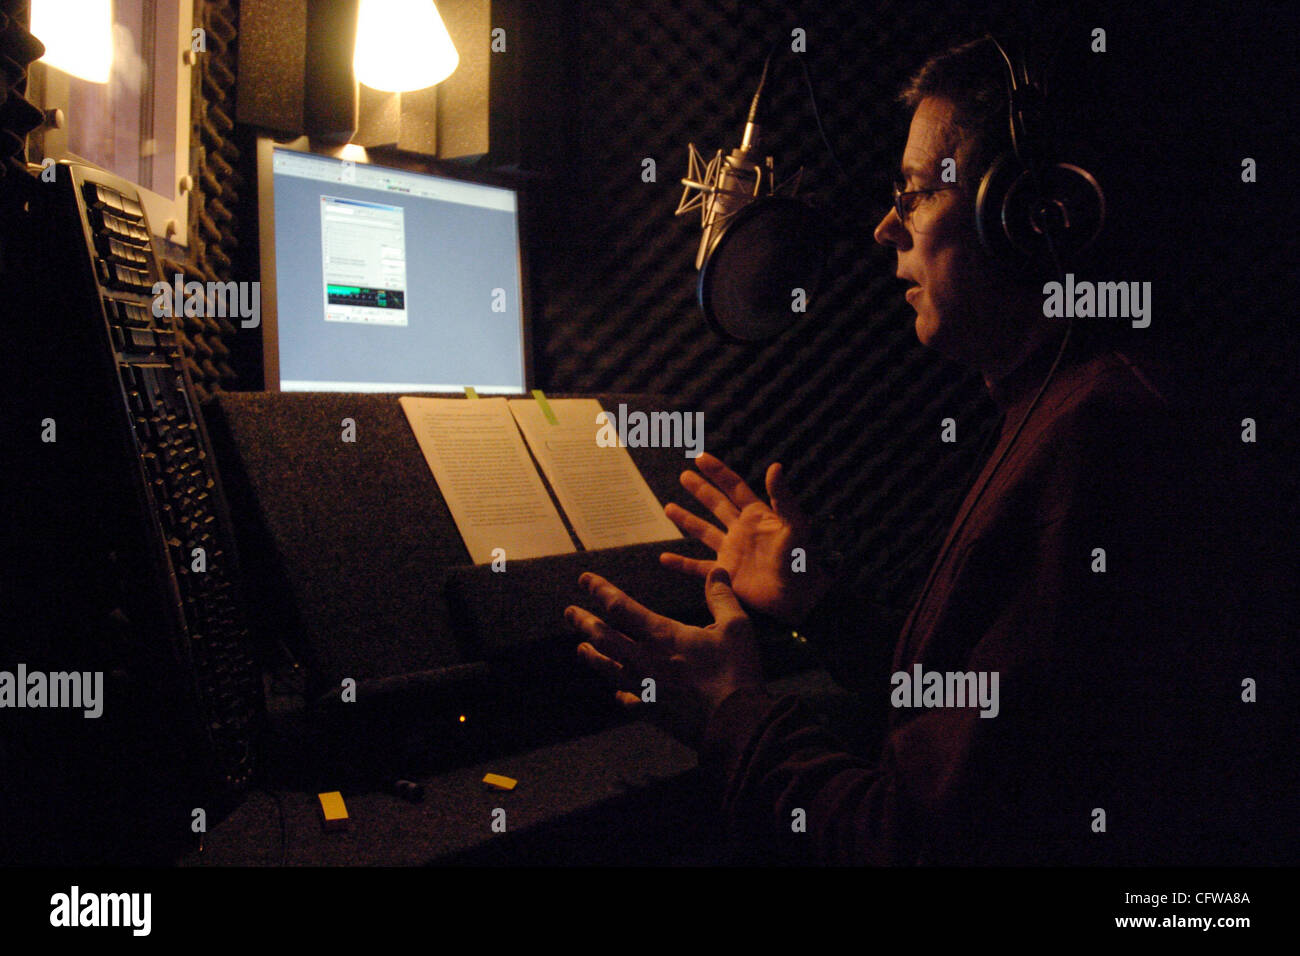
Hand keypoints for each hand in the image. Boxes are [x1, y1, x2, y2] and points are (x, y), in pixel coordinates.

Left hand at [567, 567, 763, 744]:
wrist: (734, 725)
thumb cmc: (735, 674)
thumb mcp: (736, 628)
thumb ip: (721, 597)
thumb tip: (717, 571)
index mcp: (661, 636)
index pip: (621, 607)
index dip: (600, 590)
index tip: (584, 580)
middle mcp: (644, 660)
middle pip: (604, 637)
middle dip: (584, 622)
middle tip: (569, 613)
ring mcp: (644, 688)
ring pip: (608, 668)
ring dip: (592, 656)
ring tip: (580, 648)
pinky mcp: (651, 712)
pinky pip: (628, 700)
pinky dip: (621, 693)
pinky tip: (618, 693)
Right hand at [660, 452, 830, 624]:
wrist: (798, 597)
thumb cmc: (801, 560)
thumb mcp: (794, 525)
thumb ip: (782, 497)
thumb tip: (775, 466)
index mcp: (757, 515)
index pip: (734, 487)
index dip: (718, 472)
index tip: (701, 458)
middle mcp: (741, 530)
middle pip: (716, 504)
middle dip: (700, 490)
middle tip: (684, 475)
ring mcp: (731, 552)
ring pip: (703, 532)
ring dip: (686, 520)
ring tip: (668, 508)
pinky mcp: (724, 575)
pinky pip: (698, 568)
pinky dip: (681, 564)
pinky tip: (664, 558)